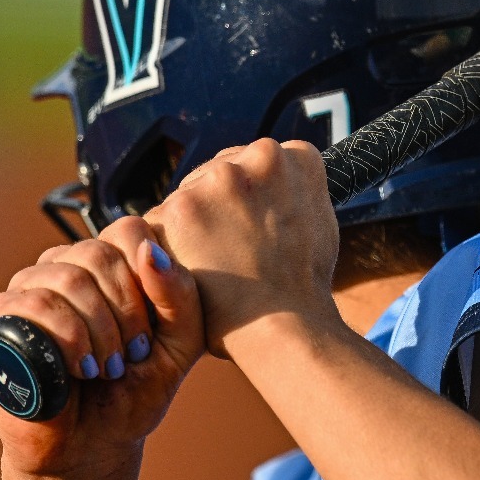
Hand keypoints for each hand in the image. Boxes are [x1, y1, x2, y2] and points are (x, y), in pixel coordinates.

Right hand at [0, 216, 204, 479]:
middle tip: (131, 354)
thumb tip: (149, 250)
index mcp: (111, 263)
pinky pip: (33, 304)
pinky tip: (81, 369)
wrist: (91, 444)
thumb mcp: (180, 344)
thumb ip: (179, 295)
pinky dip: (67, 337)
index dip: (147, 280)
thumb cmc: (136, 389)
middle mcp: (68, 265)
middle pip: (98, 252)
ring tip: (106, 367)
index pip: (129, 230)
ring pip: (66, 276)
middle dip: (125, 311)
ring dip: (98, 330)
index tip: (152, 331)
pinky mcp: (2, 319)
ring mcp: (30, 287)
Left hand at [145, 138, 339, 356]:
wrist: (283, 323)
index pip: (255, 161)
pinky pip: (160, 221)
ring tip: (213, 262)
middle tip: (230, 247)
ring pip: (189, 194)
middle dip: (218, 204)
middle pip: (219, 172)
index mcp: (295, 157)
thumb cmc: (302, 284)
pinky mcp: (182, 207)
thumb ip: (295, 191)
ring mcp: (219, 179)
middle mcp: (259, 156)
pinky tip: (191, 269)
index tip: (249, 222)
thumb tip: (276, 187)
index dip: (248, 196)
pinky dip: (167, 245)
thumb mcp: (319, 221)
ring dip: (191, 223)